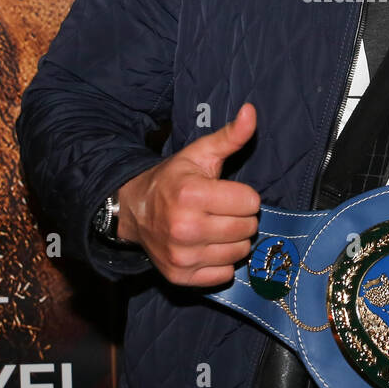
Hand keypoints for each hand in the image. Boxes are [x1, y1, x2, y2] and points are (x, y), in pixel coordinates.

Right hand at [116, 102, 260, 286]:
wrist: (136, 211)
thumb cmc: (174, 179)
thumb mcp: (200, 153)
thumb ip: (231, 136)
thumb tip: (252, 111)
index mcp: (191, 194)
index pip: (250, 202)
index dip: (243, 196)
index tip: (227, 193)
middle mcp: (185, 228)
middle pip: (247, 228)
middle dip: (241, 217)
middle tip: (222, 210)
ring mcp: (182, 255)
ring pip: (239, 252)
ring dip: (234, 240)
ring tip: (216, 227)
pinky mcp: (181, 276)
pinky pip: (224, 274)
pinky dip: (221, 261)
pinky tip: (208, 246)